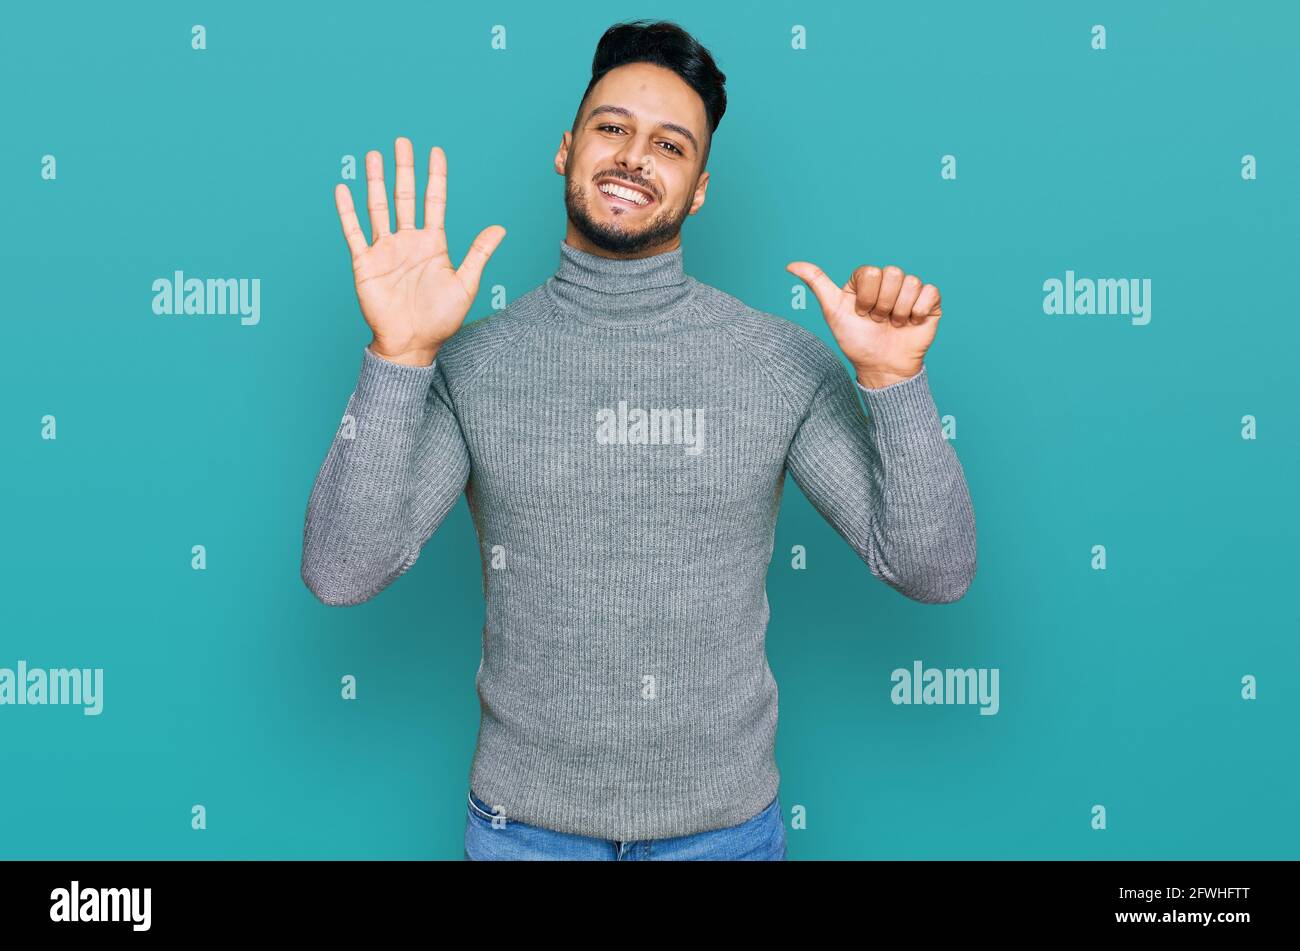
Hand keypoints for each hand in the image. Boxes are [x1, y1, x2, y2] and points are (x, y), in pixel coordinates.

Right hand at [334, 137, 505, 365]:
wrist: (412, 343)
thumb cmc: (440, 319)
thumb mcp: (465, 284)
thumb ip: (479, 253)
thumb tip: (500, 228)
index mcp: (433, 244)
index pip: (434, 201)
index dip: (435, 177)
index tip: (436, 151)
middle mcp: (408, 241)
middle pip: (405, 197)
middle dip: (404, 169)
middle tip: (402, 142)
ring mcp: (385, 250)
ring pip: (379, 207)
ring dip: (376, 181)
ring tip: (374, 155)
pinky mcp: (365, 263)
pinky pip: (354, 232)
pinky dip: (347, 211)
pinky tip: (343, 189)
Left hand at [786, 262, 941, 387]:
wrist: (881, 366)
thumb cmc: (856, 340)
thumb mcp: (832, 310)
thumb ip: (816, 283)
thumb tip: (790, 265)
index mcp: (867, 279)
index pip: (871, 272)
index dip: (866, 298)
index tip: (861, 314)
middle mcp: (889, 281)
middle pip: (892, 274)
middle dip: (882, 305)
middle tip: (878, 321)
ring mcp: (910, 290)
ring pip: (911, 282)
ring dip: (899, 311)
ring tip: (894, 324)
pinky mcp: (930, 301)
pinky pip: (930, 291)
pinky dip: (918, 312)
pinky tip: (911, 323)